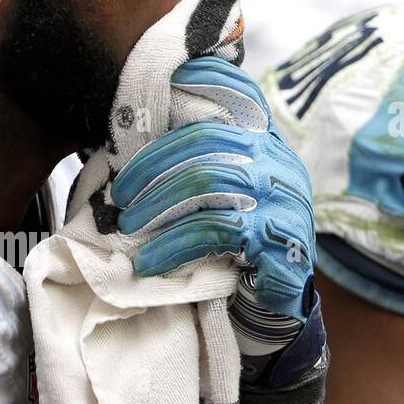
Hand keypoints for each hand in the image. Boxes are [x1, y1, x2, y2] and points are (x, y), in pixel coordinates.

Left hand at [111, 57, 325, 385]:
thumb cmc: (244, 246)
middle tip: (120, 197)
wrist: (282, 302)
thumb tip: (138, 154)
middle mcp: (277, 161)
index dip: (189, 101)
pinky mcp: (274, 235)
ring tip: (128, 227)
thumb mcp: (229, 198)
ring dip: (156, 206)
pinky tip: (149, 260)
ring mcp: (280, 196)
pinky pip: (214, 228)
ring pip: (206, 181)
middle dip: (152, 167)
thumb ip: (204, 166)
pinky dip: (172, 245)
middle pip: (206, 141)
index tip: (147, 112)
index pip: (230, 104)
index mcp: (265, 144)